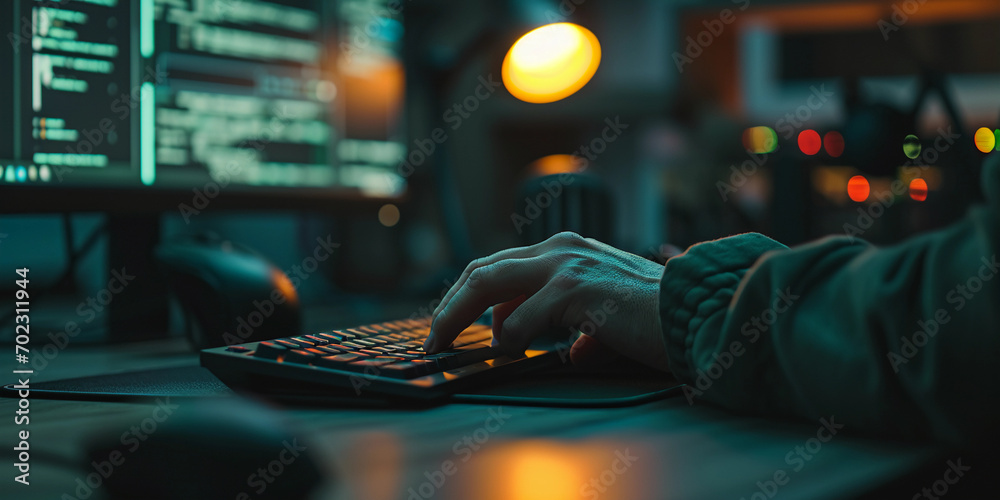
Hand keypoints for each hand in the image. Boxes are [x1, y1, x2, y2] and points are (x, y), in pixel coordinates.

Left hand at [424, 232, 668, 369]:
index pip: (499, 267)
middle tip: (433, 337)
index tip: (449, 325)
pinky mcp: (578, 287)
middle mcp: (561, 249)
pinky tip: (511, 352)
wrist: (696, 313)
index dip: (467, 296)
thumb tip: (570, 351)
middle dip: (450, 305)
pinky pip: (525, 316)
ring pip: (489, 285)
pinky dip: (511, 338)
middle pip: (482, 271)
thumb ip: (582, 324)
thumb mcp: (609, 313)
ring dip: (463, 320)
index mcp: (566, 251)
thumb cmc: (657, 317)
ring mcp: (567, 264)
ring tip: (452, 345)